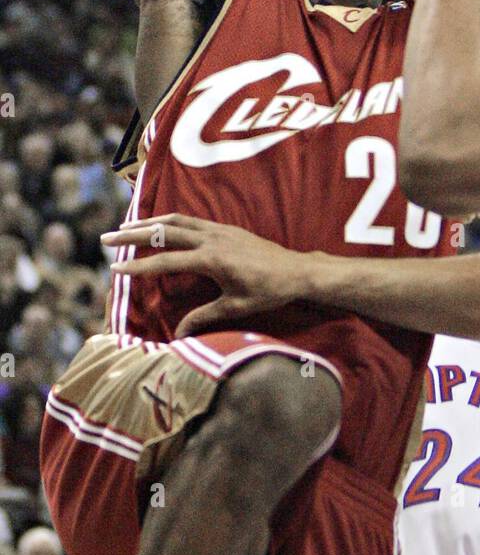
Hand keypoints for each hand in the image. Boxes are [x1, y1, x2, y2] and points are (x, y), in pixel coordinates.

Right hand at [102, 214, 323, 336]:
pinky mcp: (226, 228)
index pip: (166, 261)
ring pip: (177, 220)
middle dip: (133, 234)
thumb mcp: (235, 308)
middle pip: (164, 231)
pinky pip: (191, 219)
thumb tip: (178, 335)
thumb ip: (204, 318)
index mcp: (211, 259)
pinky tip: (160, 225)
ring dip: (150, 222)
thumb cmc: (268, 292)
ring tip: (126, 226)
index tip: (115, 266)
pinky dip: (170, 220)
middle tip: (106, 236)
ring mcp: (219, 230)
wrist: (297, 270)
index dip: (139, 266)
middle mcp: (212, 239)